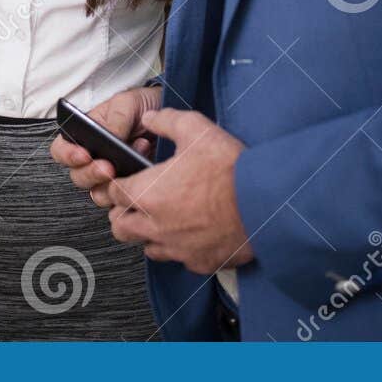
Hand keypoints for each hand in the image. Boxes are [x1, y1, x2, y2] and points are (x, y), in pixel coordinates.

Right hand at [49, 84, 160, 206]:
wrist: (171, 118)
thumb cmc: (143, 107)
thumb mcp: (128, 103)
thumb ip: (116, 118)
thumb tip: (109, 136)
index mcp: (84, 135)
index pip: (62, 150)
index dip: (67, 155)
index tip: (83, 154)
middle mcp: (94, 158)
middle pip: (78, 176)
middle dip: (92, 173)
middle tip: (108, 167)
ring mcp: (112, 175)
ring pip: (98, 193)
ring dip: (112, 184)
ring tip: (132, 162)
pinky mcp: (129, 188)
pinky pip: (122, 200)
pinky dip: (131, 191)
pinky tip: (143, 173)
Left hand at [106, 109, 253, 273]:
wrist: (267, 203)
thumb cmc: (232, 168)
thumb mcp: (197, 129)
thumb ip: (167, 121)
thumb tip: (150, 118)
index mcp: (149, 192)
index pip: (113, 193)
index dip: (118, 184)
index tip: (128, 180)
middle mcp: (157, 225)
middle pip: (120, 227)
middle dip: (124, 213)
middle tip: (139, 201)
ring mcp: (177, 247)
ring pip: (146, 247)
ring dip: (148, 233)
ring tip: (164, 217)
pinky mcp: (199, 262)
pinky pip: (178, 259)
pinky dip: (179, 247)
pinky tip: (190, 232)